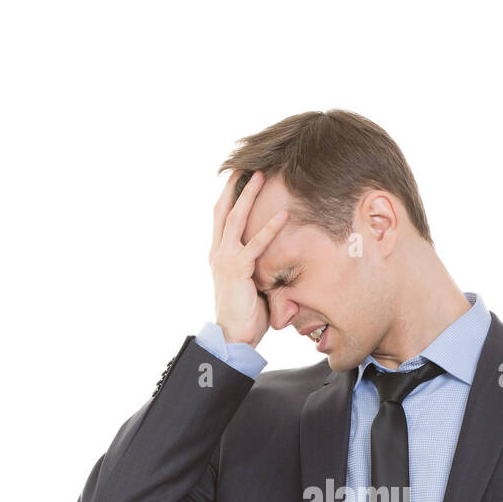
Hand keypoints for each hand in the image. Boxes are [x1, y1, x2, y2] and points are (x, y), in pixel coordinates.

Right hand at [209, 169, 288, 347]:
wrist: (232, 337)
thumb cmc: (246, 315)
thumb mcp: (251, 284)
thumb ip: (259, 266)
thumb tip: (280, 256)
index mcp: (219, 255)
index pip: (222, 219)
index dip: (228, 196)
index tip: (237, 176)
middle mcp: (218, 253)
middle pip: (224, 211)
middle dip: (233, 186)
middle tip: (244, 164)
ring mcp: (226, 260)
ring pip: (235, 219)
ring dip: (248, 196)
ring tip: (260, 176)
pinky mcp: (238, 270)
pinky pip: (255, 245)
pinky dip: (270, 228)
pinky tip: (284, 215)